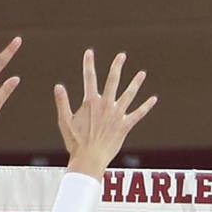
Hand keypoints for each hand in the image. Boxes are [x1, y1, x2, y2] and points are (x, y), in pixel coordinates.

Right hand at [55, 50, 157, 179]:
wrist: (90, 159)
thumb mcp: (64, 121)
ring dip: (135, 83)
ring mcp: (117, 115)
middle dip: (117, 66)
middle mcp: (106, 105)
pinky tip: (153, 99)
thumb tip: (58, 86)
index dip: (88, 63)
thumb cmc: (76, 142)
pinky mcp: (125, 126)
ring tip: (142, 73)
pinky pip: (138, 114)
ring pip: (129, 95)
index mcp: (90, 102)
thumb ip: (62, 102)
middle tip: (122, 56)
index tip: (89, 52)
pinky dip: (146, 106)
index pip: (88, 78)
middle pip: (113, 81)